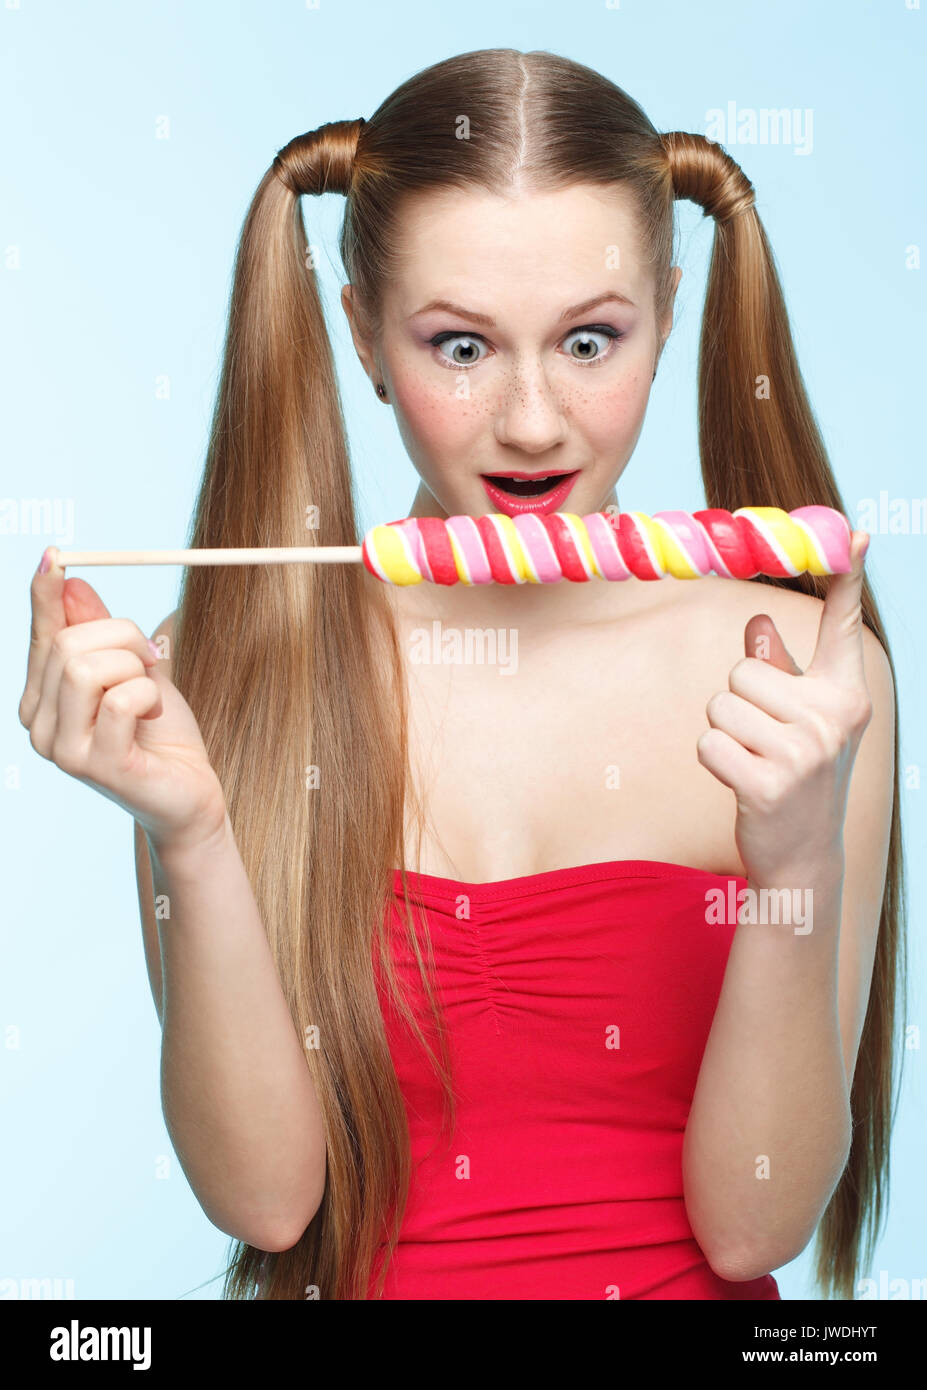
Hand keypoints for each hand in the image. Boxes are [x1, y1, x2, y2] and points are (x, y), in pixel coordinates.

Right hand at [19, 551, 226, 854]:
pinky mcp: (94, 765)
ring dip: (133, 668)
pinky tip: (154, 717)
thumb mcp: (134, 670)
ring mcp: (61, 749)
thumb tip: (70, 584)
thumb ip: (100, 632)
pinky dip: (148, 696)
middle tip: (150, 658)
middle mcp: (38, 724)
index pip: (41, 635)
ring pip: (87, 668)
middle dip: (121, 636)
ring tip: (150, 694)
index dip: (47, 594)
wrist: (189, 793)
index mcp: (41, 698)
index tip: (55, 554)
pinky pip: (120, 700)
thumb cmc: (160, 734)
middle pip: (68, 645)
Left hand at [696, 531, 872, 888]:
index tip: (853, 534)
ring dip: (723, 733)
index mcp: (846, 696)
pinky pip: (709, 742)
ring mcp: (805, 752)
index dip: (846, 579)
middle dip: (738, 705)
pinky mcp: (769, 783)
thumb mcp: (798, 721)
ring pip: (720, 705)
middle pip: (742, 672)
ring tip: (754, 762)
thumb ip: (781, 671)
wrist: (802, 856)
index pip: (844, 628)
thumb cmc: (796, 774)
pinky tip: (741, 783)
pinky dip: (713, 761)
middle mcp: (834, 718)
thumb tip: (757, 622)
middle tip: (764, 743)